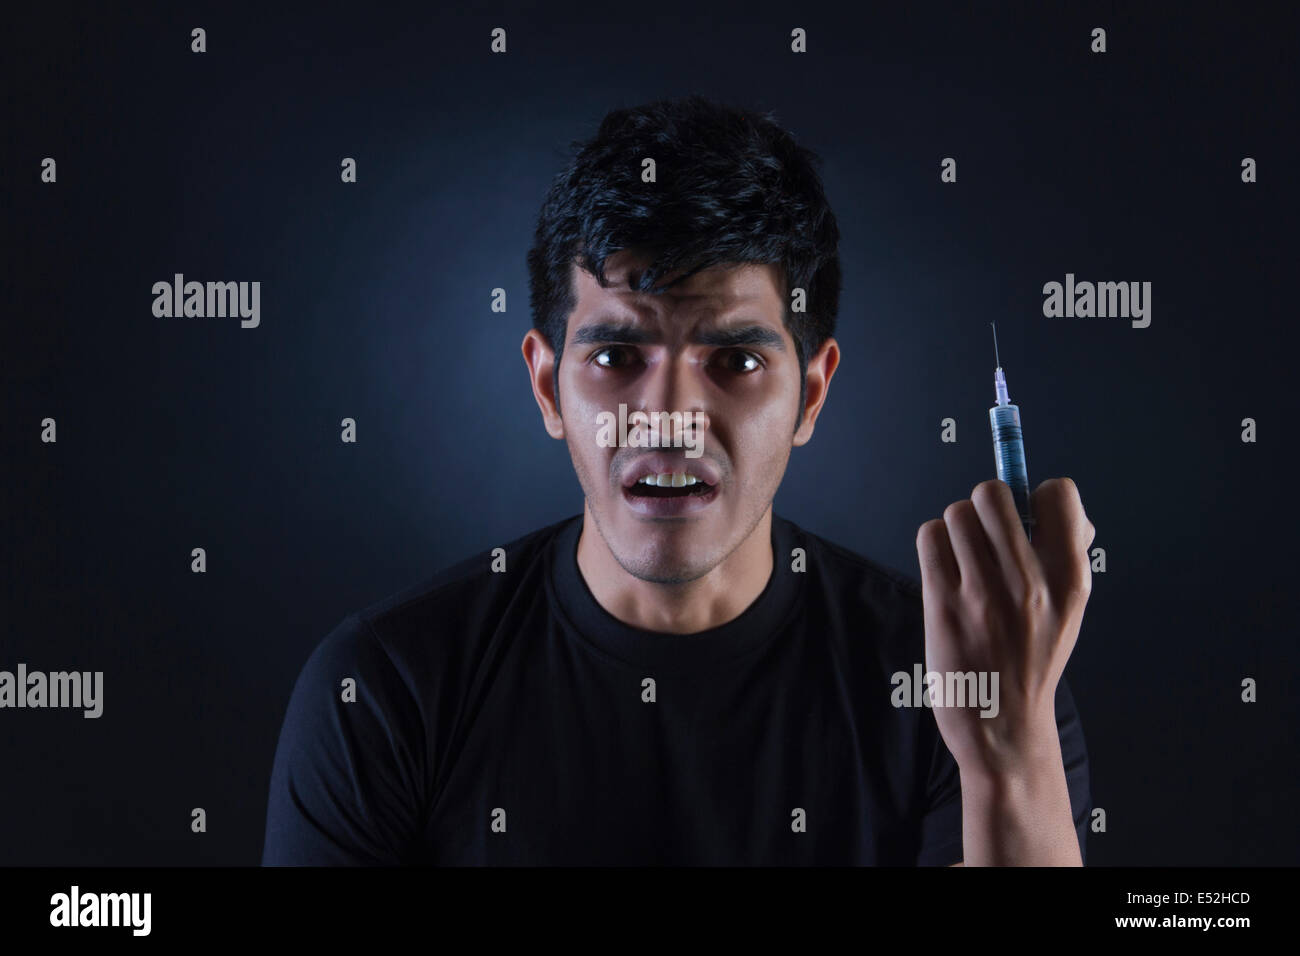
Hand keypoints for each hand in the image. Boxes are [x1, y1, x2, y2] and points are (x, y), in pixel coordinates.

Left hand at [915, 477, 1095, 780]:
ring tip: (964, 558)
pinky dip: (935, 544)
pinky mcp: (943, 605)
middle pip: (993, 494)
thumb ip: (1068, 554)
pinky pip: (930, 537)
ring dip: (956, 527)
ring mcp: (983, 594)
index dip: (1036, 495)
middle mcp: (1030, 583)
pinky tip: (945, 570)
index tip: (1026, 518)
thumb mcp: (1069, 610)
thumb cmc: (1033, 660)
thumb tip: (1058, 502)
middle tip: (986, 536)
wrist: (1002, 726)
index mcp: (1071, 580)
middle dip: (985, 506)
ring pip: (956, 513)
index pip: (1060, 495)